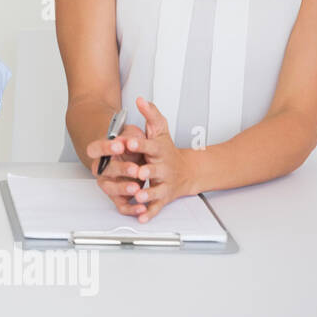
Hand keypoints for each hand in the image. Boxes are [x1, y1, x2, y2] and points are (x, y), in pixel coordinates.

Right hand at [86, 123, 148, 217]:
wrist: (140, 158)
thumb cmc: (133, 146)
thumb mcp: (133, 135)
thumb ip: (129, 136)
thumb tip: (125, 139)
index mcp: (101, 152)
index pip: (94, 149)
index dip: (105, 148)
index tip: (119, 145)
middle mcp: (102, 169)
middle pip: (104, 170)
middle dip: (120, 169)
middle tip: (135, 169)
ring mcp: (109, 184)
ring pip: (110, 189)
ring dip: (123, 189)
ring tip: (136, 188)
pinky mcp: (118, 197)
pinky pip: (121, 205)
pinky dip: (131, 208)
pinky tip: (142, 207)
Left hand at [124, 96, 198, 220]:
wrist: (188, 171)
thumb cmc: (167, 150)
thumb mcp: (159, 130)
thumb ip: (150, 115)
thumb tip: (140, 100)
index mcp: (159, 151)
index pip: (149, 145)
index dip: (139, 143)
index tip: (128, 140)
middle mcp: (162, 168)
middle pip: (155, 170)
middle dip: (147, 171)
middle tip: (138, 171)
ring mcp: (164, 184)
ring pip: (156, 190)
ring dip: (148, 193)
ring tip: (139, 195)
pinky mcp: (163, 197)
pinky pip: (157, 207)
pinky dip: (150, 213)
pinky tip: (141, 217)